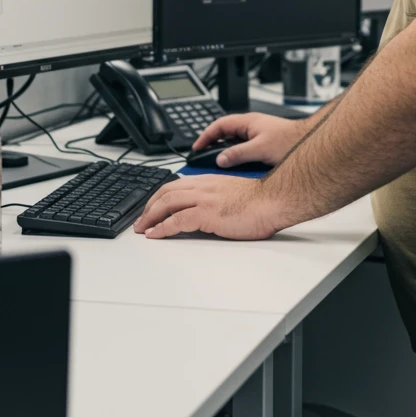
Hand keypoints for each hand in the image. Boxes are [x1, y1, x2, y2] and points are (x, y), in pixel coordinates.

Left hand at [133, 175, 288, 239]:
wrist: (274, 200)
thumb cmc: (261, 201)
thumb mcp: (233, 196)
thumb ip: (218, 200)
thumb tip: (210, 213)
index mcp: (210, 182)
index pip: (176, 185)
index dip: (160, 197)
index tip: (152, 208)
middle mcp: (204, 187)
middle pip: (166, 192)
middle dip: (149, 207)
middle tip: (141, 221)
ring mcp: (204, 199)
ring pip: (167, 203)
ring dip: (150, 217)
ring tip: (142, 229)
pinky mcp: (207, 213)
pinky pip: (177, 220)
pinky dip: (162, 228)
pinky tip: (155, 235)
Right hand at [192, 112, 305, 167]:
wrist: (310, 143)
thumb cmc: (291, 140)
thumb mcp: (261, 148)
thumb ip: (239, 153)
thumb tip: (221, 159)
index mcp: (248, 122)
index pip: (219, 126)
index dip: (205, 136)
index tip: (196, 148)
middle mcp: (252, 128)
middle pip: (225, 137)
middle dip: (213, 148)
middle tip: (204, 161)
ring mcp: (258, 138)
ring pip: (235, 146)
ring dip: (227, 156)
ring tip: (219, 170)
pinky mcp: (264, 148)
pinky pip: (245, 153)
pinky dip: (238, 161)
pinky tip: (238, 173)